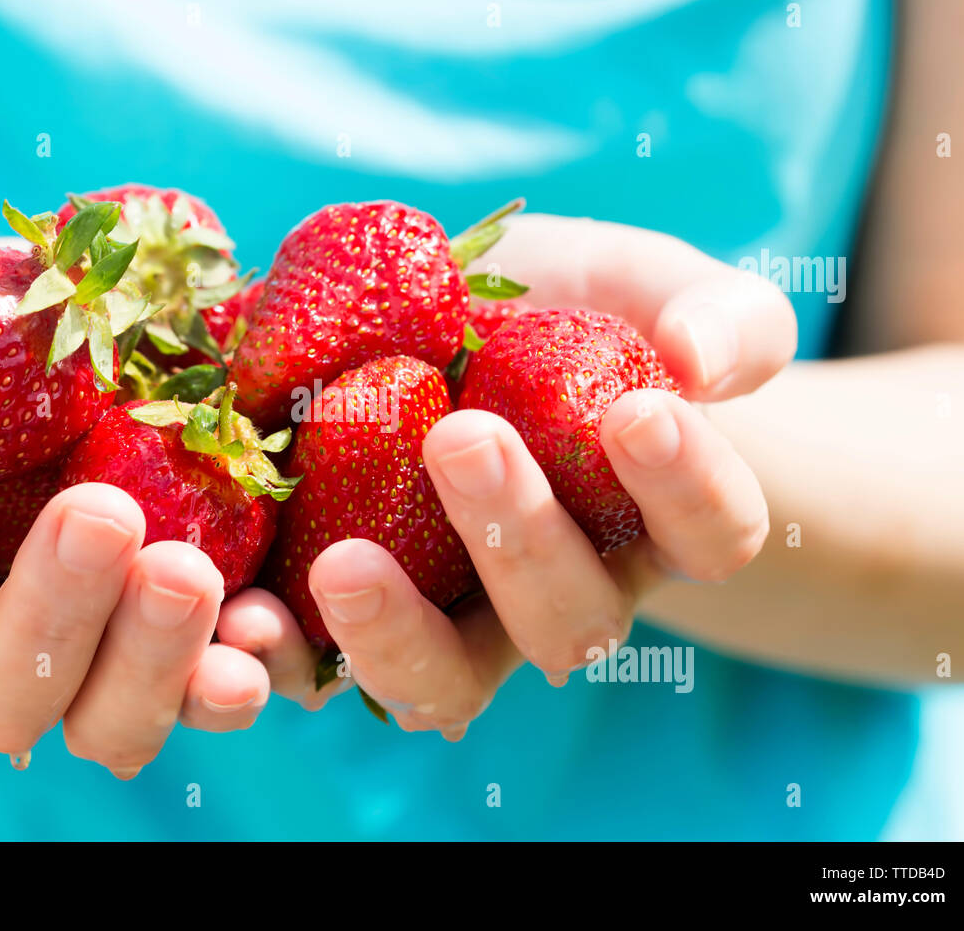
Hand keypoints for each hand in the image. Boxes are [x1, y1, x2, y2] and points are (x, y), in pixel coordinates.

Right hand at [0, 243, 269, 775]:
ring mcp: (106, 668)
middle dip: (49, 613)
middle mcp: (3, 644)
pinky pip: (219, 697)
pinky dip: (249, 670)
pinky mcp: (202, 658)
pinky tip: (265, 620)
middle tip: (102, 516)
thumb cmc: (8, 363)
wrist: (117, 396)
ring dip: (150, 662)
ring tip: (189, 574)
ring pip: (107, 725)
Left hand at [218, 215, 795, 735]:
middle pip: (568, 619)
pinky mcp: (350, 618)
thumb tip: (701, 360)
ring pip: (447, 679)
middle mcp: (557, 594)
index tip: (637, 408)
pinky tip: (247, 615)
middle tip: (463, 437)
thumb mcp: (638, 284)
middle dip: (520, 537)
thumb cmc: (562, 309)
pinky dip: (285, 657)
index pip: (709, 533)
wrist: (441, 328)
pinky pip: (324, 671)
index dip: (686, 486)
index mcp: (648, 521)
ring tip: (344, 564)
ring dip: (398, 638)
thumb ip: (716, 314)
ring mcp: (453, 621)